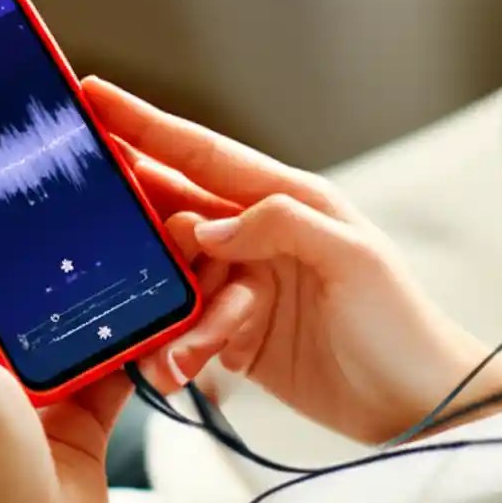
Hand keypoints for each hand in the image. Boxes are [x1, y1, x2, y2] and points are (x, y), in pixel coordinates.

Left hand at [0, 224, 130, 502]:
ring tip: (132, 253)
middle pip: (25, 296)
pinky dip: (136, 345)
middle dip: (53, 258)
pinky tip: (158, 316)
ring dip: (102, 299)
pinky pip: (114, 365)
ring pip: (77, 325)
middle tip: (86, 206)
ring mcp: (41, 394)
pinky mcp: (85, 416)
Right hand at [84, 78, 501, 443]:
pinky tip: (188, 368)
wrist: (416, 406)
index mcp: (287, 201)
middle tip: (85, 227)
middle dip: (133, 223)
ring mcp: (245, 287)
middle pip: (173, 213)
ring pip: (174, 282)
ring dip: (170, 313)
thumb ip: (280, 224)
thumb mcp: (353, 258)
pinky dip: (182, 348)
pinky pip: (186, 331)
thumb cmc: (400, 323)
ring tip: (187, 351)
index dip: (146, 125)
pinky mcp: (237, 337)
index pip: (204, 154)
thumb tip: (207, 224)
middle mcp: (258, 237)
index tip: (93, 95)